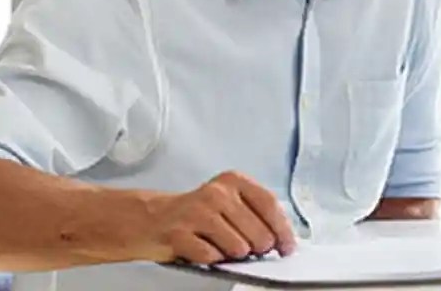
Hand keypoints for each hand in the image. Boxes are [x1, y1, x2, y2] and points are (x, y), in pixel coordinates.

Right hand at [142, 171, 296, 263]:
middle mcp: (216, 193)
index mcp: (233, 181)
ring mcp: (196, 212)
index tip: (287, 247)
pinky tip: (205, 249)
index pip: (269, 205)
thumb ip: (255, 214)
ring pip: (237, 247)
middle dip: (259, 248)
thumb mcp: (229, 201)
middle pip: (258, 232)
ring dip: (235, 255)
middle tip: (252, 251)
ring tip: (223, 247)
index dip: (283, 229)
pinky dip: (213, 259)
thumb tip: (282, 239)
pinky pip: (212, 257)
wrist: (153, 218)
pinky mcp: (179, 233)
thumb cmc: (198, 213)